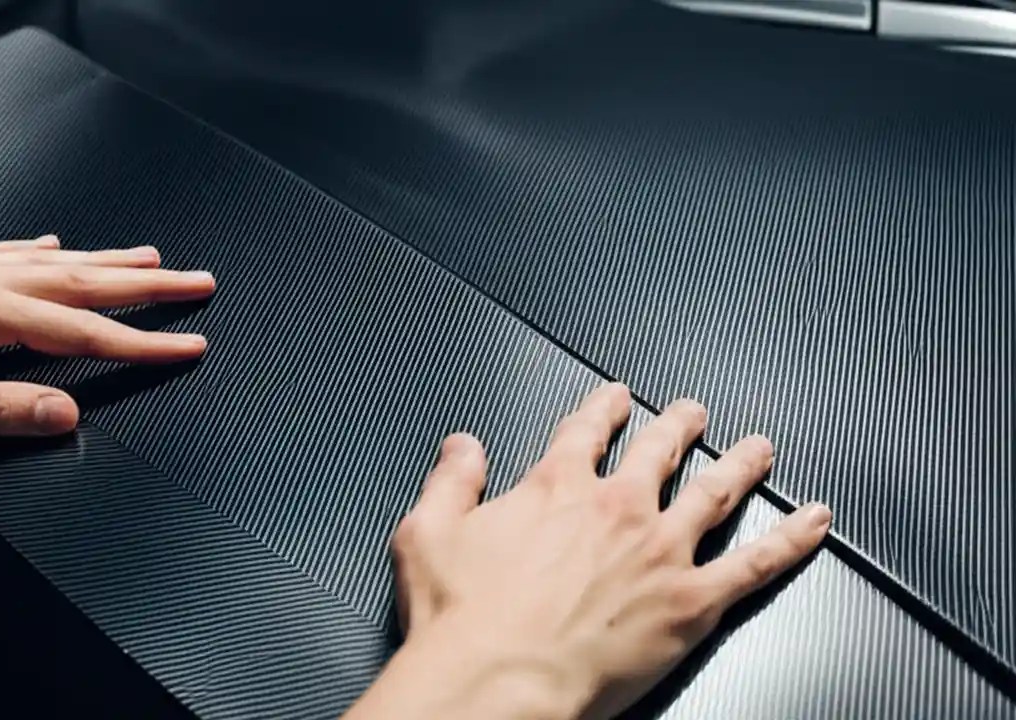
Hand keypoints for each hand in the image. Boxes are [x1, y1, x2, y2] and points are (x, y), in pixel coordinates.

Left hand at [0, 236, 214, 442]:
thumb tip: (65, 414)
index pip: (82, 333)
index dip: (143, 342)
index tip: (189, 344)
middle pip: (83, 281)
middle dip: (149, 285)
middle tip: (199, 282)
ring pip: (53, 261)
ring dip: (108, 260)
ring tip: (154, 258)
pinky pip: (8, 251)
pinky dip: (45, 250)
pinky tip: (57, 246)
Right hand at [345, 383, 829, 719]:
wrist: (500, 680)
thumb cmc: (463, 618)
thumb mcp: (427, 533)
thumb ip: (450, 481)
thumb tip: (461, 446)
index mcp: (556, 487)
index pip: (586, 432)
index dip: (603, 409)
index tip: (616, 397)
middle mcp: (616, 507)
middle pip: (658, 452)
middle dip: (679, 427)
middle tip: (693, 413)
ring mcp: (661, 551)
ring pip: (714, 493)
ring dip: (740, 465)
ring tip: (760, 448)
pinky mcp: (692, 602)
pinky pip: (756, 562)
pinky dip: (792, 539)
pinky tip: (816, 520)